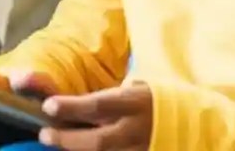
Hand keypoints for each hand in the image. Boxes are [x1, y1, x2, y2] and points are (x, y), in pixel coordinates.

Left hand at [37, 82, 153, 150]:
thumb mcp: (134, 89)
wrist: (188, 123)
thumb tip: (68, 100)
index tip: (48, 105)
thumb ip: (107, 97)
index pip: (99, 105)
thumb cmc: (152, 101)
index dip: (71, 107)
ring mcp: (141, 150)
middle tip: (45, 135)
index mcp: (136, 102)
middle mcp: (138, 130)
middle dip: (68, 140)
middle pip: (98, 141)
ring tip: (59, 146)